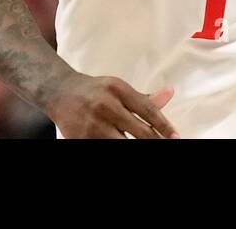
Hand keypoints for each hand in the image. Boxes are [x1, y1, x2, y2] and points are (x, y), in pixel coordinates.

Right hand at [44, 73, 178, 138]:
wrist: (59, 92)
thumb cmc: (95, 91)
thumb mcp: (119, 88)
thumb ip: (144, 97)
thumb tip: (170, 93)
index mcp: (118, 89)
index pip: (147, 109)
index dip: (164, 125)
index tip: (176, 137)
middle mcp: (105, 106)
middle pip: (139, 131)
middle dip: (155, 141)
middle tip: (168, 146)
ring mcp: (92, 124)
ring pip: (122, 144)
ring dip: (137, 147)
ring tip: (149, 147)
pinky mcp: (81, 139)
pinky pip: (105, 148)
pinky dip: (115, 148)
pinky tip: (122, 146)